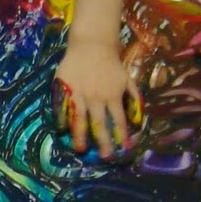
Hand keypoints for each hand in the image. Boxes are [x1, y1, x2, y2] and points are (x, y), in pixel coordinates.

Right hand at [54, 39, 142, 158]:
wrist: (92, 44)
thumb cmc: (111, 64)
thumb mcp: (127, 78)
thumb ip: (133, 98)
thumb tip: (139, 118)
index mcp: (113, 96)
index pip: (118, 120)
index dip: (121, 136)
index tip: (122, 150)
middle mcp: (96, 97)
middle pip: (100, 124)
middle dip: (103, 142)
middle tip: (104, 157)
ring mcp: (79, 93)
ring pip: (80, 118)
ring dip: (81, 135)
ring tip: (80, 148)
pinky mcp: (65, 88)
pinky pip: (62, 107)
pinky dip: (62, 119)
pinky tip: (61, 130)